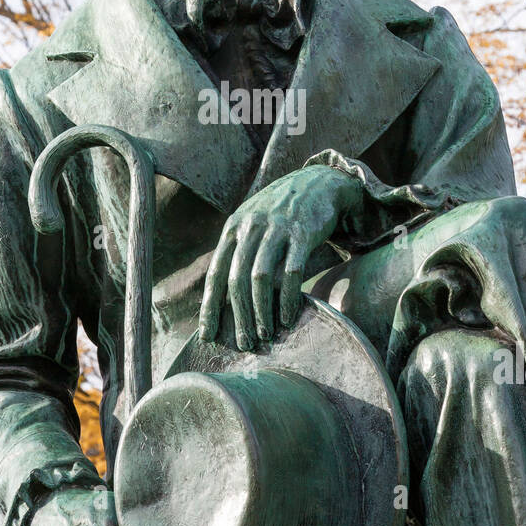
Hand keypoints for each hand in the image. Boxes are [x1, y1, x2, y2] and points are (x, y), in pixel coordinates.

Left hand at [199, 164, 363, 350]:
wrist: (318, 182)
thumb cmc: (280, 212)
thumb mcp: (251, 222)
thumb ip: (237, 251)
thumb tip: (222, 296)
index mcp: (233, 228)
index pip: (216, 273)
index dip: (210, 307)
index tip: (207, 335)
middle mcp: (251, 228)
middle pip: (237, 280)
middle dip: (238, 317)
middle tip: (244, 343)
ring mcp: (277, 230)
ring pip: (261, 279)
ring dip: (261, 312)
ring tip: (265, 335)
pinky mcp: (302, 234)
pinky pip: (292, 272)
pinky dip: (288, 299)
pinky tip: (288, 318)